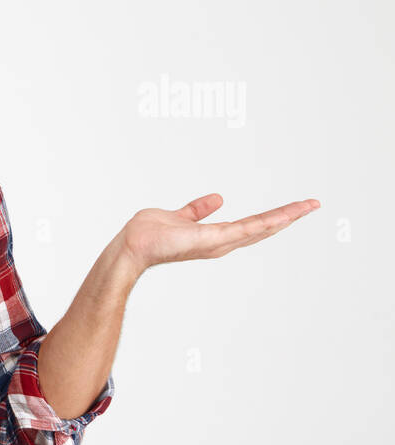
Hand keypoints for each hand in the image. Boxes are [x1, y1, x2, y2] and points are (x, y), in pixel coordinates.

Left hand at [119, 193, 320, 273]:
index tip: (294, 208)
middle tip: (312, 205)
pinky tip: (284, 216)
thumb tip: (218, 199)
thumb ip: (198, 210)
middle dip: (288, 217)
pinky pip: (243, 229)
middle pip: (262, 228)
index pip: (250, 226)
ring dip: (285, 217)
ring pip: (259, 228)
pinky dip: (264, 223)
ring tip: (308, 206)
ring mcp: (217, 242)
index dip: (273, 217)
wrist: (132, 245)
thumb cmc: (148, 234)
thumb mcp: (180, 216)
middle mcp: (220, 243)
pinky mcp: (211, 239)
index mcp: (214, 236)